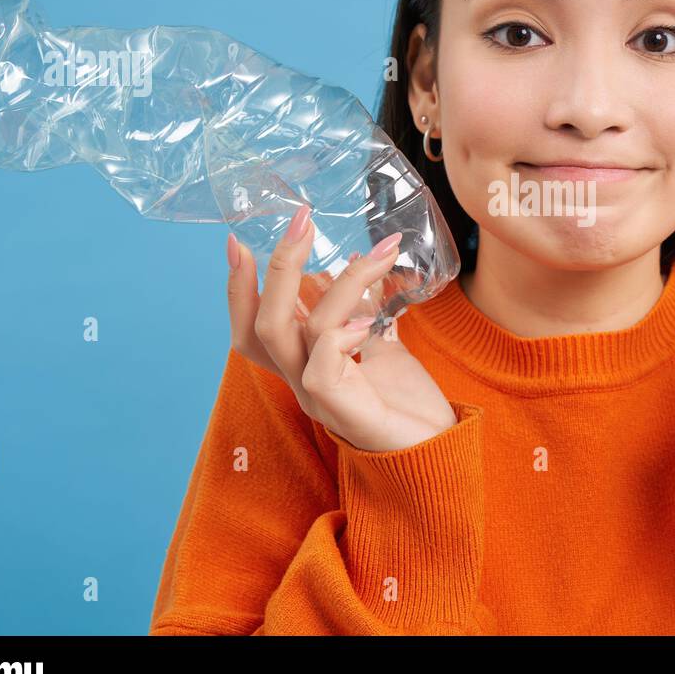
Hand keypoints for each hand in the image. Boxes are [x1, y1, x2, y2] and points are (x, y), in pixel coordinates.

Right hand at [225, 205, 456, 451]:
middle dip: (278, 267)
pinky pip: (321, 367)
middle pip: (263, 324)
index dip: (239, 288)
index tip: (236, 241)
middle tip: (301, 220)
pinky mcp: (341, 411)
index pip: (253, 327)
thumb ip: (363, 316)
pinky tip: (373, 322)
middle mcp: (301, 380)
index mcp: (303, 364)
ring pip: (300, 332)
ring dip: (339, 283)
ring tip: (377, 254)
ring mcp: (317, 398)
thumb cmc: (408, 404)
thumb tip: (359, 270)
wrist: (438, 453)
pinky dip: (341, 335)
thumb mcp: (382, 347)